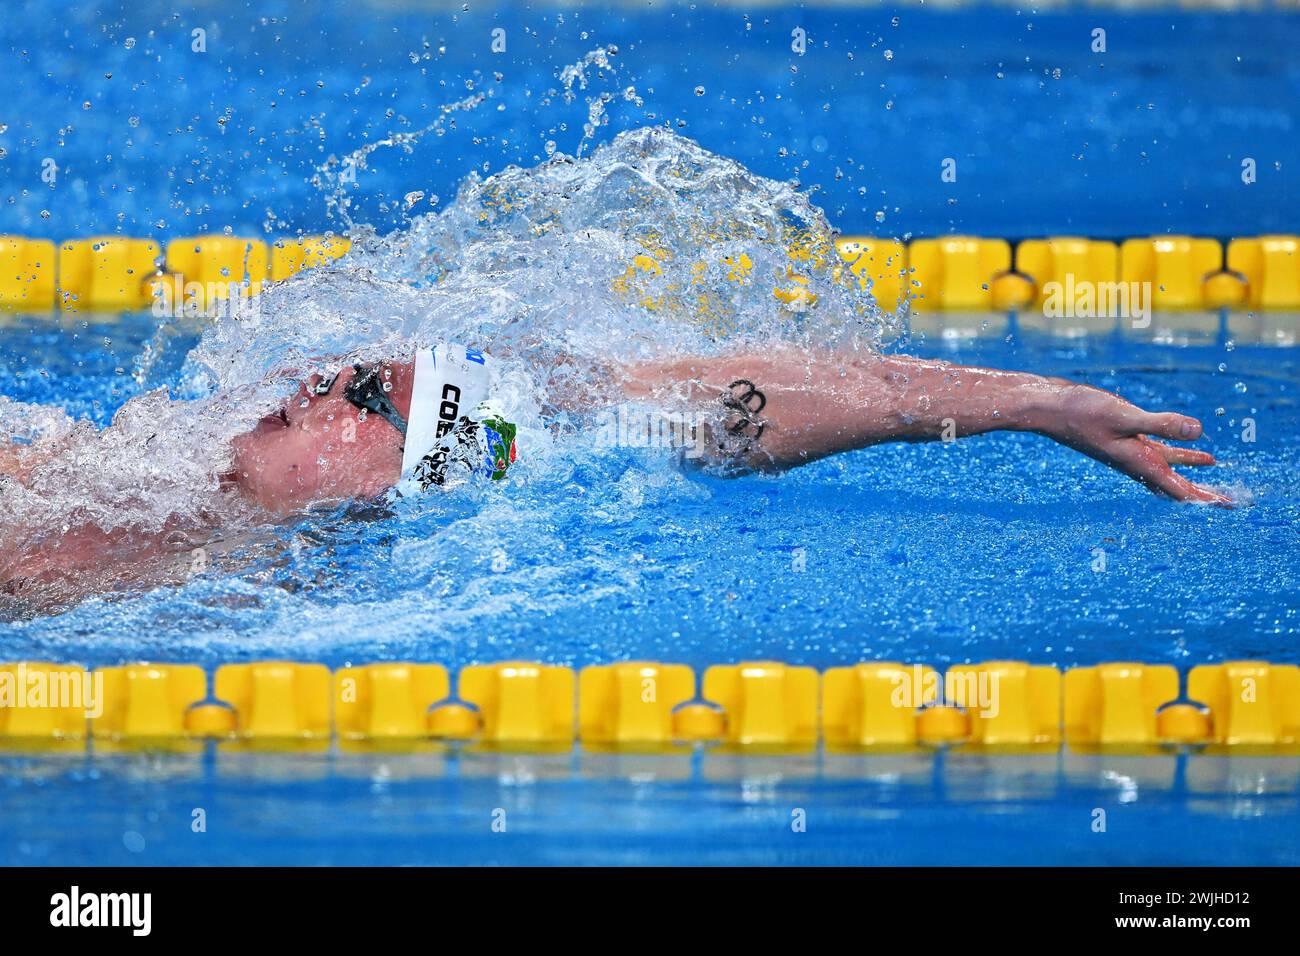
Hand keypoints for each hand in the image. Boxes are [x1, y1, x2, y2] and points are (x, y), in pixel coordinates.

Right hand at [1051, 385, 1231, 504]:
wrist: (1048, 409)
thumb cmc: (1081, 413)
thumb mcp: (1124, 416)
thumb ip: (1161, 424)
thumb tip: (1198, 430)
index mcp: (1140, 463)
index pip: (1180, 490)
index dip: (1206, 499)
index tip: (1228, 506)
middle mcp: (1136, 461)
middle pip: (1176, 485)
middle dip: (1201, 492)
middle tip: (1227, 500)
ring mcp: (1129, 449)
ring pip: (1167, 465)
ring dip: (1190, 469)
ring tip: (1212, 464)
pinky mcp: (1123, 436)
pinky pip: (1157, 449)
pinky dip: (1175, 450)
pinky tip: (1184, 441)